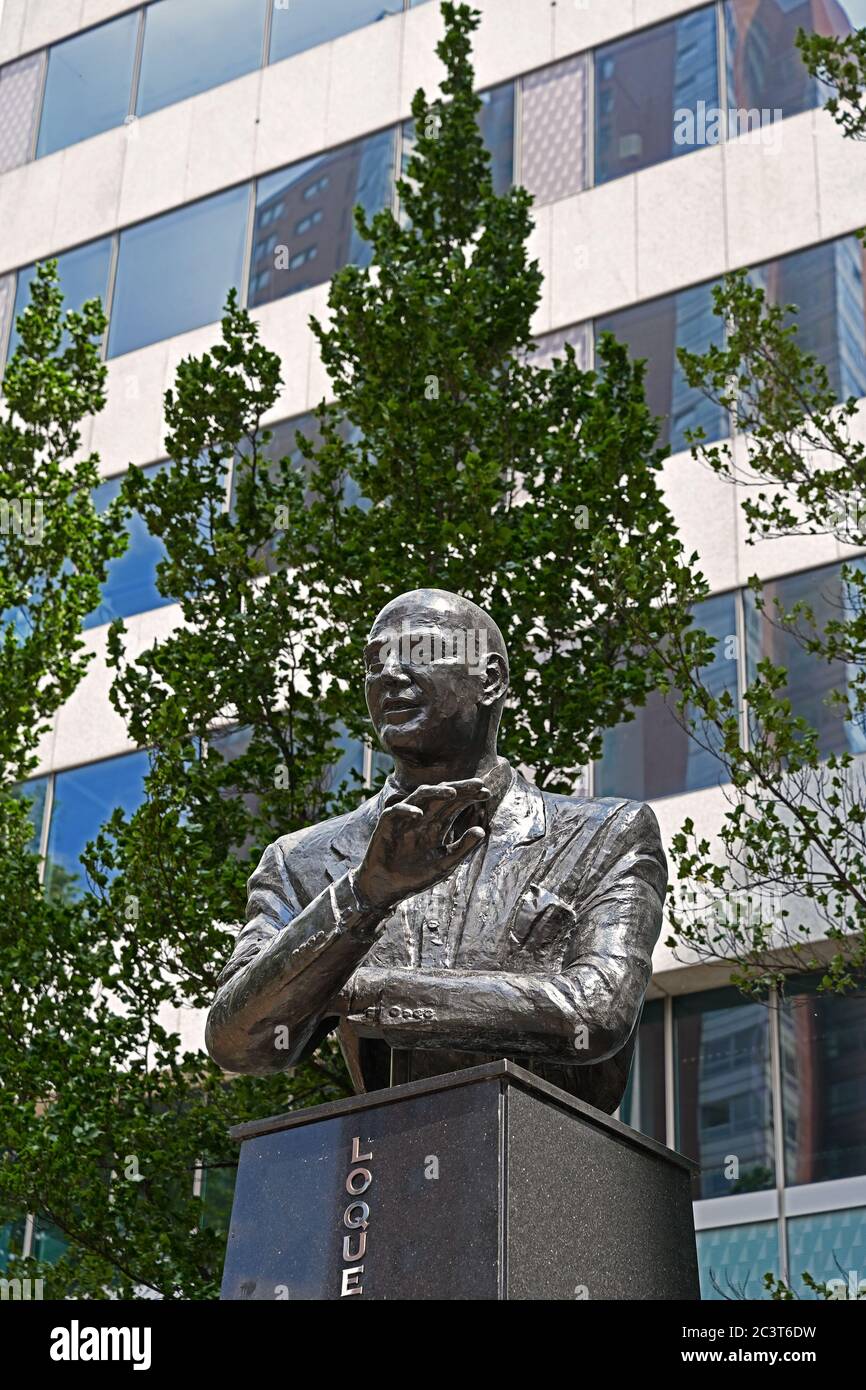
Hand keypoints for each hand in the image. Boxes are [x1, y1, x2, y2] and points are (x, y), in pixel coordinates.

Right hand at [354, 779, 488, 911]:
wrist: (387, 889)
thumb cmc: (415, 876)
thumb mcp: (445, 864)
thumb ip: (463, 848)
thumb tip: (482, 831)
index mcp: (437, 824)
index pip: (455, 804)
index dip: (470, 796)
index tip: (487, 793)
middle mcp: (423, 817)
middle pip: (441, 795)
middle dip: (459, 788)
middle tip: (478, 784)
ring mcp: (404, 819)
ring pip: (420, 796)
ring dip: (435, 792)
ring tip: (453, 793)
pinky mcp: (386, 825)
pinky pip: (395, 812)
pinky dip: (406, 810)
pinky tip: (419, 814)